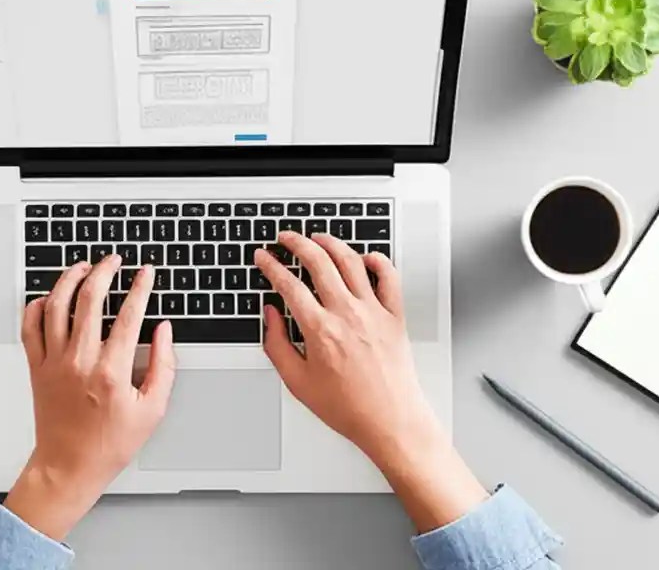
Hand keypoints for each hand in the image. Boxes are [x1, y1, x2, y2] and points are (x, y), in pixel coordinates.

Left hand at [3, 257, 175, 540]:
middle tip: (114, 261)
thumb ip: (164, 367)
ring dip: (70, 279)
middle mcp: (80, 361)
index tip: (146, 273)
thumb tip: (164, 331)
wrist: (69, 466)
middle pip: (90, 299)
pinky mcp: (37, 368)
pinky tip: (48, 297)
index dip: (140, 288)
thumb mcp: (152, 410)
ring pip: (56, 306)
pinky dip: (36, 306)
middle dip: (104, 271)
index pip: (130, 315)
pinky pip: (29, 327)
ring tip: (83, 266)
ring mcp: (54, 362)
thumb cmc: (110, 443)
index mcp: (111, 371)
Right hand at [255, 232, 486, 531]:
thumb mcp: (297, 382)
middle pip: (318, 262)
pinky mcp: (394, 316)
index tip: (264, 257)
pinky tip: (365, 257)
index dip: (271, 265)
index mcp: (320, 330)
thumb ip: (277, 345)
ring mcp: (373, 312)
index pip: (289, 284)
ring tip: (318, 238)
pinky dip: (377, 260)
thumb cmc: (347, 408)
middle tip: (286, 238)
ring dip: (331, 243)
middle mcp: (347, 314)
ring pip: (351, 261)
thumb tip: (269, 315)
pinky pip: (388, 276)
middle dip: (297, 243)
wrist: (390, 421)